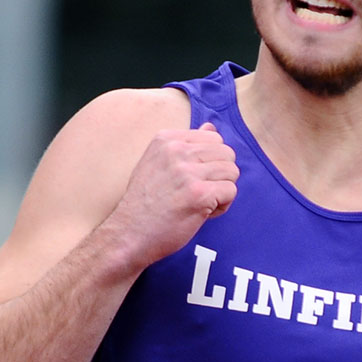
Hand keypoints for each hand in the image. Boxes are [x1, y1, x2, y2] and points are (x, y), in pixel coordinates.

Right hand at [101, 122, 238, 268]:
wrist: (129, 234)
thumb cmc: (145, 203)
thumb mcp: (158, 163)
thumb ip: (186, 145)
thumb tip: (211, 127)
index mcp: (166, 139)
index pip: (213, 138)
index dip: (210, 161)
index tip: (192, 178)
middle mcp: (176, 150)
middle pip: (226, 153)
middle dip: (220, 175)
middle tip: (199, 193)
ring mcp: (188, 171)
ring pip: (231, 172)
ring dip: (221, 191)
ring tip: (200, 202)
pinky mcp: (199, 193)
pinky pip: (231, 191)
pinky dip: (222, 206)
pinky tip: (202, 212)